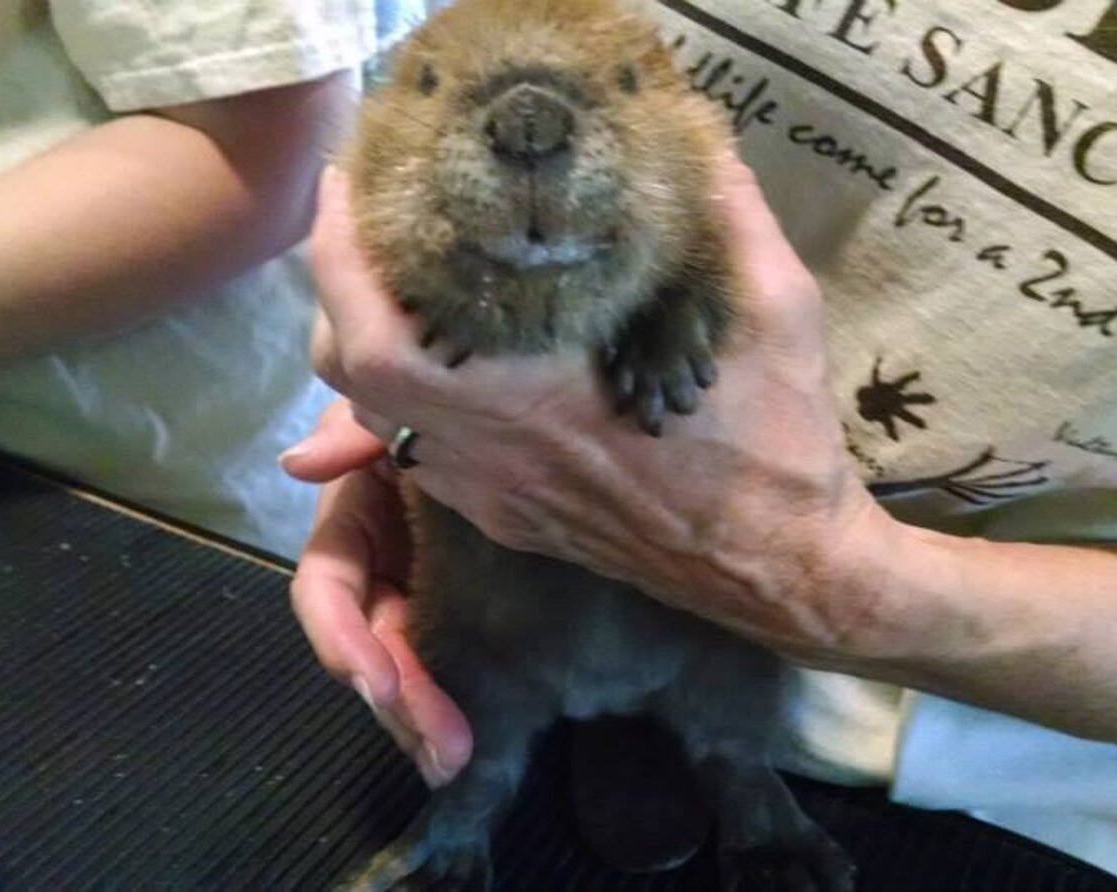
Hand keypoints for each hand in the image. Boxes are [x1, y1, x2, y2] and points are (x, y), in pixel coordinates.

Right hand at [282, 401, 471, 786]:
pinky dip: (448, 697)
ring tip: (453, 760)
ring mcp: (420, 585)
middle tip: (442, 748)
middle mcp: (379, 560)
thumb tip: (296, 464)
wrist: (524, 400)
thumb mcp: (395, 405)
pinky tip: (467, 738)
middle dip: (397, 699)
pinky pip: (446, 657)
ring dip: (420, 715)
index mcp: (354, 514)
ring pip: (405, 663)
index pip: (328, 586)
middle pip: (370, 645)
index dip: (341, 637)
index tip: (375, 684)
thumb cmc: (446, 395)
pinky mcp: (464, 602)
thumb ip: (352, 432)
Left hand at [306, 156, 895, 662]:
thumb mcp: (774, 309)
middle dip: (338, 284)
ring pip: (373, 418)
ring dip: (366, 342)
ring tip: (403, 273)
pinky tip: (451, 353)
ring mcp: (491, 493)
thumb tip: (698, 137)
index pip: (376, 325)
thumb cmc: (775, 443)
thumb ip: (731, 212)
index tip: (354, 178)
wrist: (778, 567)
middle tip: (375, 215)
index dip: (340, 245)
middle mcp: (489, 448)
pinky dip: (405, 397)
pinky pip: (418, 455)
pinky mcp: (507, 519)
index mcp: (533, 391)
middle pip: (346, 368)